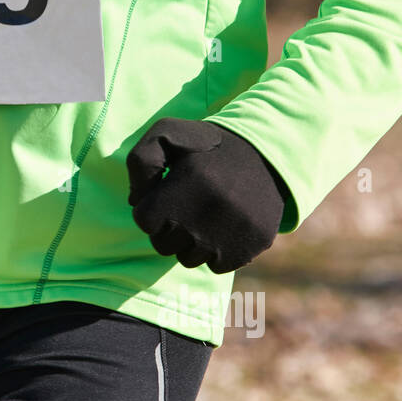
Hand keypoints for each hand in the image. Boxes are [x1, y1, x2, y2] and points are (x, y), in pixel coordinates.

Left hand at [125, 118, 285, 273]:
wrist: (265, 154)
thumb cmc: (206, 147)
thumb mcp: (167, 133)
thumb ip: (141, 161)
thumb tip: (136, 201)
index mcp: (186, 183)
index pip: (144, 221)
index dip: (151, 209)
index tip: (166, 196)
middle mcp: (208, 211)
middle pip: (163, 245)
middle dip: (167, 229)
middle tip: (185, 208)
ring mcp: (233, 230)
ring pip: (189, 259)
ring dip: (191, 243)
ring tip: (205, 217)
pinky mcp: (254, 243)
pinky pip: (217, 266)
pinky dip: (217, 252)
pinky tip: (224, 228)